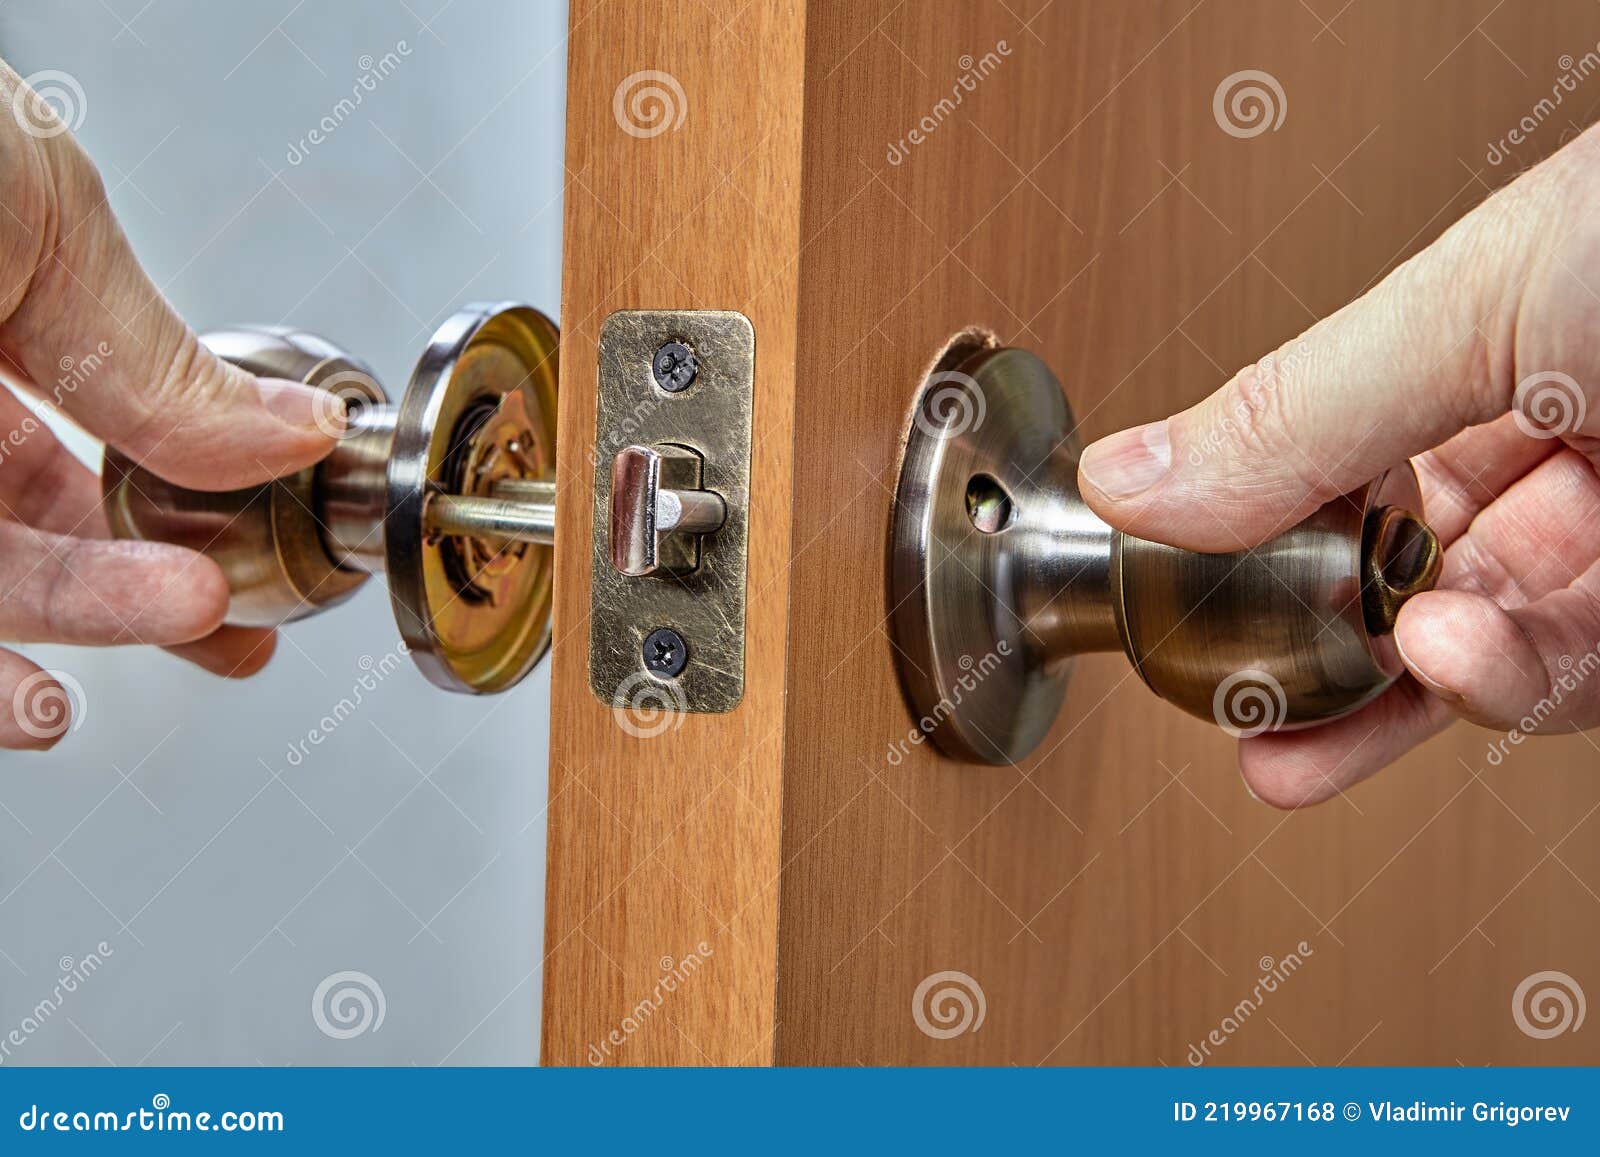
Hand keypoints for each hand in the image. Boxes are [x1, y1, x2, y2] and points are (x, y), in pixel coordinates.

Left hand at [0, 62, 340, 749]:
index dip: (174, 540)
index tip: (242, 588)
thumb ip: (161, 360)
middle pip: (27, 554)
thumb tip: (293, 432)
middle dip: (138, 602)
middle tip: (223, 625)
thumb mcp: (53, 229)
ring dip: (72, 632)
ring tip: (171, 625)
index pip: (81, 479)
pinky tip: (39, 700)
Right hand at [1077, 124, 1599, 807]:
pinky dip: (1505, 681)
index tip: (1186, 594)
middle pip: (1403, 582)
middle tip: (1253, 720)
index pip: (1333, 472)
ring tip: (1356, 688)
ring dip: (1416, 681)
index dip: (1252, 542)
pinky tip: (1451, 658)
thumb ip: (1290, 416)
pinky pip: (1572, 679)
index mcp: (1485, 354)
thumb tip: (1129, 476)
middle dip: (1323, 663)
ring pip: (1489, 652)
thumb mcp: (1467, 306)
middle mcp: (1556, 451)